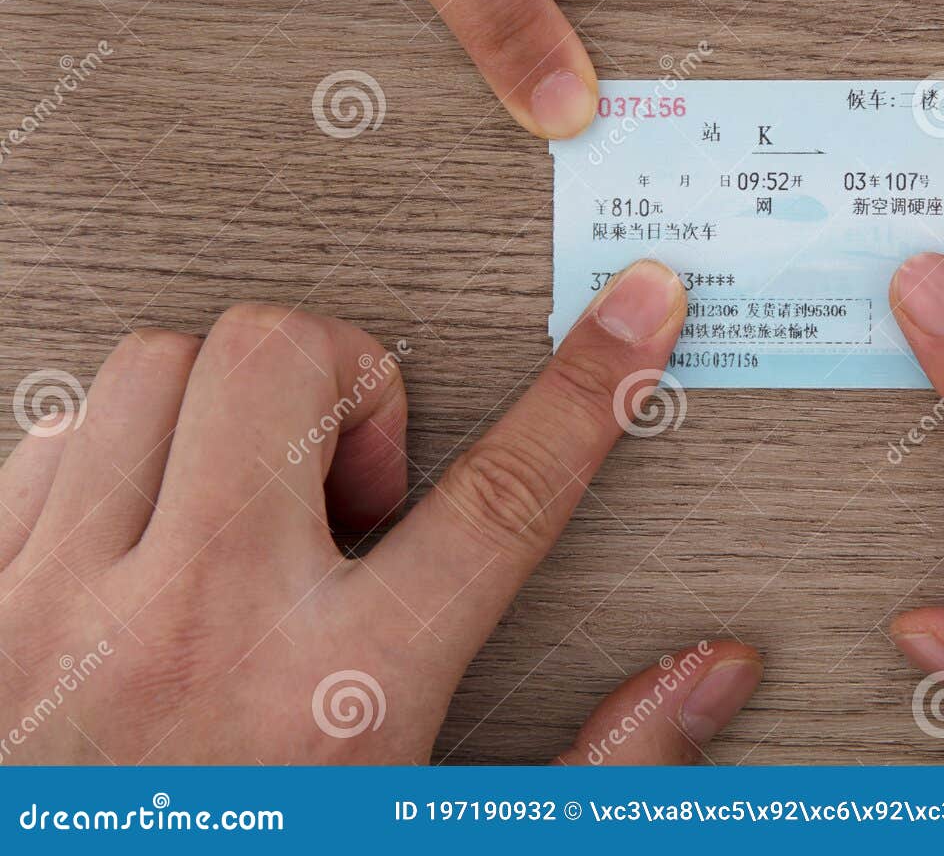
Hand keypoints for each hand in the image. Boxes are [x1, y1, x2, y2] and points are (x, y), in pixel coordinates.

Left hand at [0, 260, 760, 763]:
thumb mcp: (440, 837)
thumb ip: (599, 766)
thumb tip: (708, 677)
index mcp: (342, 698)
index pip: (505, 496)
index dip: (590, 385)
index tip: (636, 309)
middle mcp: (198, 632)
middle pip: (288, 362)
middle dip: (347, 380)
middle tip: (355, 476)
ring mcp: (63, 612)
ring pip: (154, 370)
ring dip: (224, 410)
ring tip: (249, 509)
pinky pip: (44, 442)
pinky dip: (112, 461)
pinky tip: (149, 543)